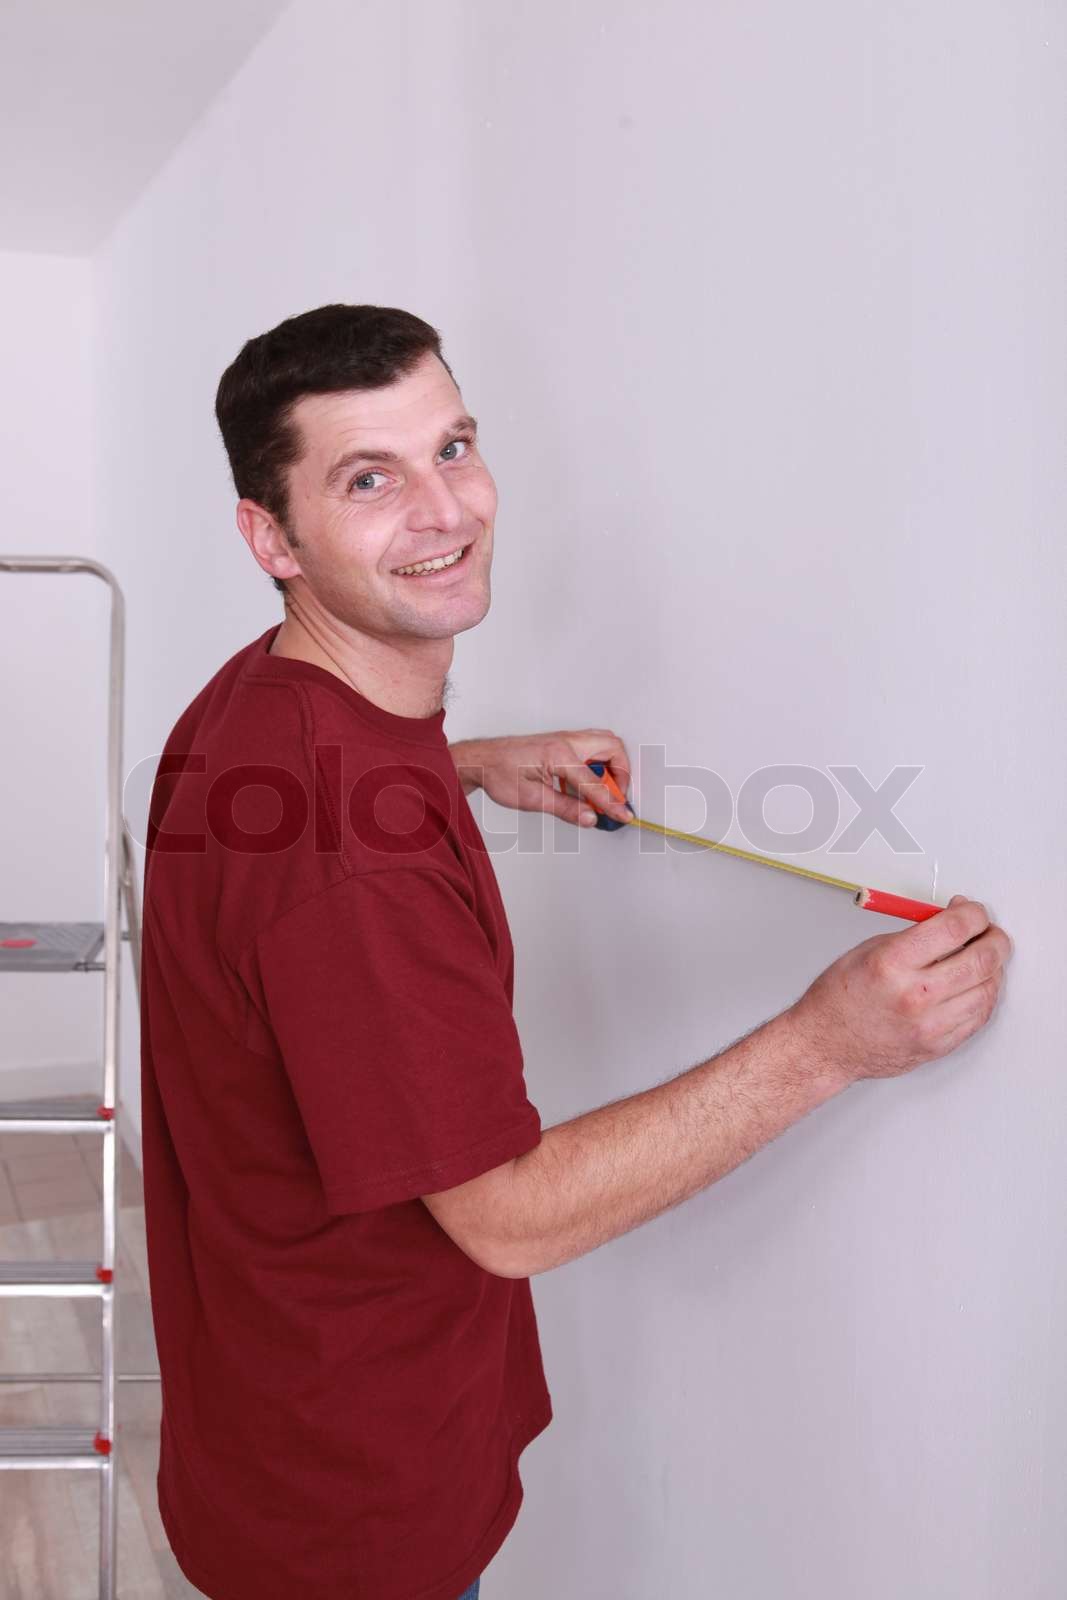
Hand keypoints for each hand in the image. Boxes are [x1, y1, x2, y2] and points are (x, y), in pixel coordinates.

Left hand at [450, 730, 632, 826]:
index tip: (623, 814)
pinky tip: (583, 785)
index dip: (612, 802)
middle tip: (615, 796)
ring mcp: (564, 739)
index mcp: (559, 754)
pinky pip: (591, 748)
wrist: (482, 760)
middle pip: (612, 747)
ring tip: (601, 791)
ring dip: (611, 767)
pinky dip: (598, 765)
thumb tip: (590, 817)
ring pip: (604, 744)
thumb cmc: (499, 773)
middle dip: (621, 773)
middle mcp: (566, 741)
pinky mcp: (561, 743)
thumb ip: (565, 808)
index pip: (595, 782)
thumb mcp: (532, 798)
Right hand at [788, 895, 1013, 1084]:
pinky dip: (984, 996)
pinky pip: (979, 1017)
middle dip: (995, 939)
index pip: (954, 928)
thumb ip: (916, 935)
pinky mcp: (938, 1046)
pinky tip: (976, 986)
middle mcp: (914, 995)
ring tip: (983, 960)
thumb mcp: (870, 949)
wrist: (827, 1045)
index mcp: (892, 962)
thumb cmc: (840, 997)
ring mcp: (929, 1025)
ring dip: (993, 969)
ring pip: (987, 990)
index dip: (974, 914)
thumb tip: (954, 919)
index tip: (975, 912)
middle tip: (991, 933)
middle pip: (981, 959)